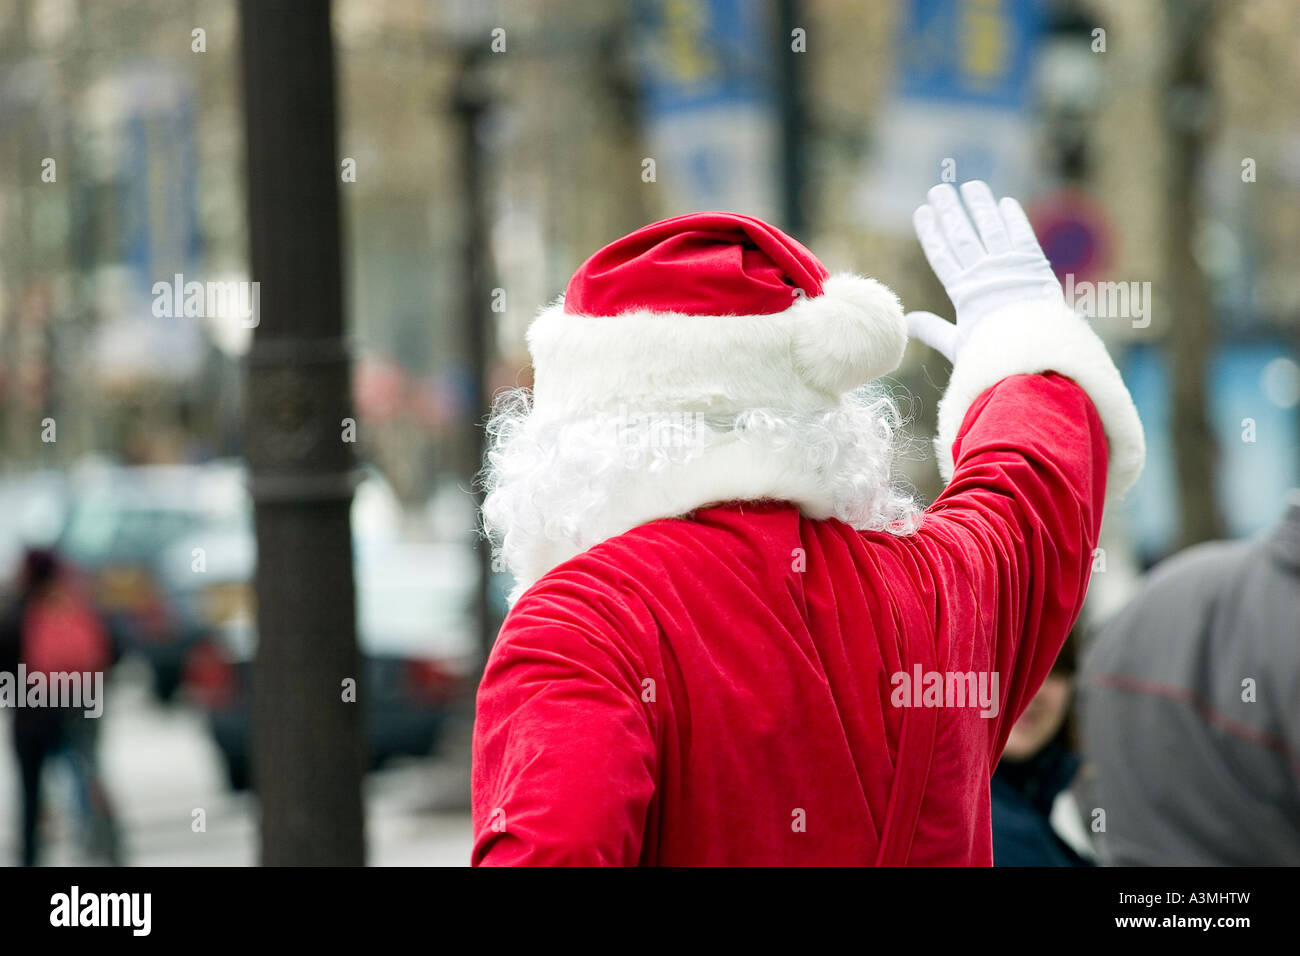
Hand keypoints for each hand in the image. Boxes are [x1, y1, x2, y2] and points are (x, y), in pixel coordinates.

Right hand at [907, 181, 1062, 362]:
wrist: (1035, 352)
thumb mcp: (958, 344)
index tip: (922, 212)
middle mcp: (983, 272)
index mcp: (962, 291)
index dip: (930, 231)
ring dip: (979, 205)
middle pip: (962, 234)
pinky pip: (1021, 234)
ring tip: (971, 186)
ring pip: (990, 227)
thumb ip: (933, 330)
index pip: (941, 254)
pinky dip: (1013, 218)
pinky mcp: (1034, 263)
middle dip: (949, 210)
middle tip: (939, 189)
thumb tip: (906, 323)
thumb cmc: (994, 353)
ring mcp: (1008, 265)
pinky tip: (1005, 203)